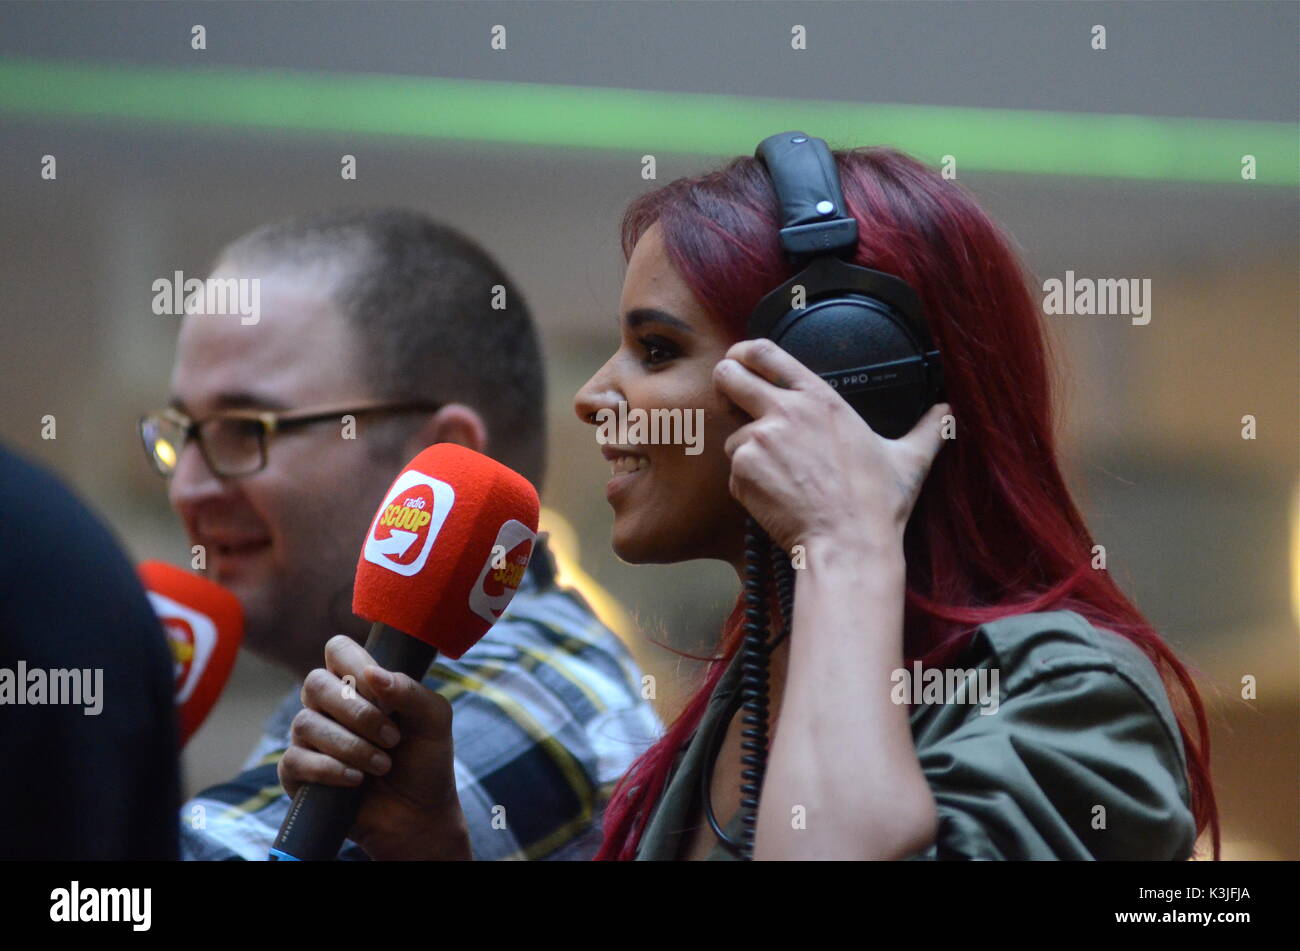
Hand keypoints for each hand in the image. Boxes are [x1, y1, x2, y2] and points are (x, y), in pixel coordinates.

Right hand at [277, 634, 470, 859]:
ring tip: (383, 764)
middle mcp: (329, 705)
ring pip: (306, 723)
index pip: (338, 649)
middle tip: (392, 737)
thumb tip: (373, 674)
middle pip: (315, 683)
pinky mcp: (297, 772)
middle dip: (358, 712)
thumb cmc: (425, 760)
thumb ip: (410, 691)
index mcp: (358, 683)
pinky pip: (296, 759)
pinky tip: (357, 779)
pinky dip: (331, 769)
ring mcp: (309, 737)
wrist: (418, 814)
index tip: (385, 694)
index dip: (357, 666)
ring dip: (351, 746)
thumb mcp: (434, 720)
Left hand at [712, 338, 950, 554]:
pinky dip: (748, 484)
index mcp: (820, 397)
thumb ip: (928, 429)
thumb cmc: (877, 504)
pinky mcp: (743, 471)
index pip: (764, 352)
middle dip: (725, 384)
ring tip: (784, 478)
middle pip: (728, 375)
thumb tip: (948, 413)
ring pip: (733, 434)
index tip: (739, 361)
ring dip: (747, 452)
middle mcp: (784, 411)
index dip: (744, 353)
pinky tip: (778, 499)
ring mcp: (759, 440)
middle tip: (733, 401)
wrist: (848, 545)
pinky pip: (735, 471)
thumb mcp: (910, 459)